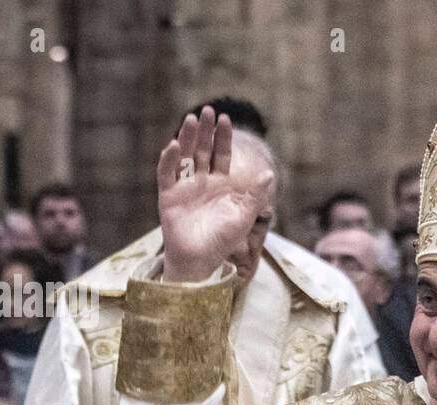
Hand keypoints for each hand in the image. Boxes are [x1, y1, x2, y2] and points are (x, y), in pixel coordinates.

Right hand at [157, 106, 273, 282]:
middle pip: (202, 149)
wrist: (200, 260)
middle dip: (205, 130)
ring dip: (187, 137)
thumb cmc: (222, 241)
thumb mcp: (244, 217)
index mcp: (220, 184)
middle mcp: (202, 182)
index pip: (221, 154)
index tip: (225, 119)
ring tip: (191, 119)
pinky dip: (169, 160)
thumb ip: (255, 196)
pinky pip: (167, 173)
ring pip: (184, 156)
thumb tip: (269, 173)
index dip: (223, 137)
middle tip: (207, 110)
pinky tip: (174, 146)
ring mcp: (184, 187)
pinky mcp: (168, 195)